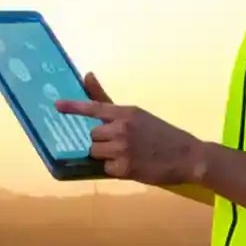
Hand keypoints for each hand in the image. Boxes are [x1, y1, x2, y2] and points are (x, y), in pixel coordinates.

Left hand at [56, 73, 207, 185]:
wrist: (189, 156)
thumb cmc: (162, 135)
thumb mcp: (137, 115)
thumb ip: (108, 101)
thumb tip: (87, 75)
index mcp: (125, 112)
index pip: (94, 107)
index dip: (73, 106)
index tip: (56, 105)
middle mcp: (121, 128)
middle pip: (92, 135)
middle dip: (102, 141)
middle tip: (122, 144)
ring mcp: (122, 148)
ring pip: (95, 152)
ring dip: (106, 156)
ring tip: (127, 155)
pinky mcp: (125, 168)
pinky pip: (106, 168)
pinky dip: (115, 170)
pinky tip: (133, 166)